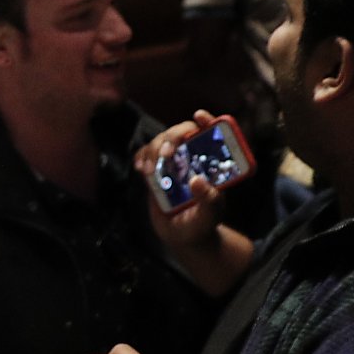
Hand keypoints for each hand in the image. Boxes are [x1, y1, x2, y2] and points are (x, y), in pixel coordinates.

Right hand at [136, 109, 225, 249]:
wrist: (180, 237)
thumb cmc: (201, 225)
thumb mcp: (209, 216)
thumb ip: (209, 200)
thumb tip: (197, 180)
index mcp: (212, 164)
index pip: (212, 135)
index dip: (208, 121)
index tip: (198, 116)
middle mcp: (192, 158)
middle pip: (182, 132)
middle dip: (172, 137)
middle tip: (166, 154)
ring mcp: (172, 163)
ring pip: (161, 140)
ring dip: (153, 149)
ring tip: (150, 171)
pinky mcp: (155, 171)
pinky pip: (144, 154)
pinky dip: (141, 157)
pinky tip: (141, 169)